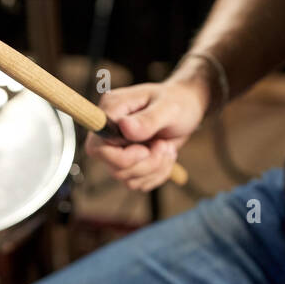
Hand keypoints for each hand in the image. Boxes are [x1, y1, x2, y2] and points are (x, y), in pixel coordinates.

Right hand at [83, 77, 207, 190]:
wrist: (187, 109)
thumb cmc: (177, 101)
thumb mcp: (169, 108)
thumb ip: (148, 119)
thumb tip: (124, 126)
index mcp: (111, 110)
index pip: (97, 146)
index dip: (121, 156)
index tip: (145, 150)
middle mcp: (109, 131)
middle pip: (113, 167)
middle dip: (144, 164)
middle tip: (164, 146)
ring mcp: (117, 149)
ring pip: (126, 178)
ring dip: (154, 168)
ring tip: (167, 148)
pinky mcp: (128, 162)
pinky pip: (137, 182)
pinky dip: (156, 174)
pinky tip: (165, 156)